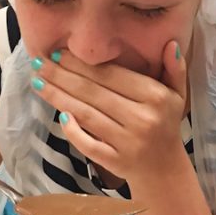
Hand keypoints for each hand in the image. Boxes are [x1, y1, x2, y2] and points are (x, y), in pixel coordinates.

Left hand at [30, 41, 185, 181]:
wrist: (165, 170)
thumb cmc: (166, 126)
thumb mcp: (177, 95)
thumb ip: (175, 69)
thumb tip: (170, 44)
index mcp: (155, 97)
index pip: (111, 75)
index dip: (82, 63)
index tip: (59, 52)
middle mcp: (142, 118)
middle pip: (94, 92)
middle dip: (62, 75)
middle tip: (39, 62)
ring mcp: (128, 142)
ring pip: (87, 114)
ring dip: (59, 97)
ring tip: (38, 82)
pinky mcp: (116, 161)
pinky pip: (89, 144)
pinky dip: (73, 131)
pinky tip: (59, 115)